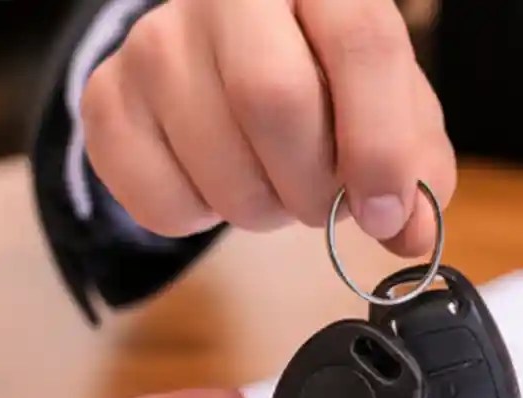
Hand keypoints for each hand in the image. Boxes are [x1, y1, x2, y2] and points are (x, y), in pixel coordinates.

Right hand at [80, 0, 455, 254]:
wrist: (228, 56)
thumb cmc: (326, 81)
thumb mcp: (392, 108)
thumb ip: (415, 167)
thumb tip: (411, 233)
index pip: (359, 42)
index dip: (380, 143)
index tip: (385, 210)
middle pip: (272, 98)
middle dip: (313, 186)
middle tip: (324, 205)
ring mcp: (155, 39)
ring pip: (218, 163)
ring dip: (262, 211)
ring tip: (274, 186)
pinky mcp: (107, 96)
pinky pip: (160, 200)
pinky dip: (203, 221)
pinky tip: (216, 183)